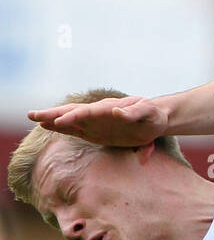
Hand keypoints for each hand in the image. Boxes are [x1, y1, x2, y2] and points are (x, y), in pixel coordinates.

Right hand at [27, 96, 168, 145]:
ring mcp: (95, 122)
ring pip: (70, 119)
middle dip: (54, 113)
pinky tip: (47, 126)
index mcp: (111, 108)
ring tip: (33, 118)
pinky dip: (61, 127)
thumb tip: (117, 112)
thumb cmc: (153, 115)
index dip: (74, 116)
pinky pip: (75, 129)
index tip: (60, 120)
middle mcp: (99, 114)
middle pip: (73, 111)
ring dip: (52, 119)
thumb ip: (135, 112)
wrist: (155, 119)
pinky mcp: (94, 131)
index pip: (89, 111)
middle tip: (32, 114)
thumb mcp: (149, 113)